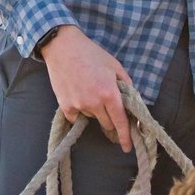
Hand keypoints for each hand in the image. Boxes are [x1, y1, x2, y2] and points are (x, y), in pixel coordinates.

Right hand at [40, 26, 131, 151]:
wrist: (63, 47)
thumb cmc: (91, 54)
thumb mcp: (115, 66)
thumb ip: (126, 85)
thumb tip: (131, 102)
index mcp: (109, 93)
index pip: (121, 121)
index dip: (126, 136)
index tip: (127, 147)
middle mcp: (94, 103)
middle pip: (107, 124)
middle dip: (112, 122)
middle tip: (110, 112)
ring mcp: (78, 106)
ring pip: (92, 118)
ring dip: (95, 111)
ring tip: (89, 91)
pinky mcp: (65, 107)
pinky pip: (77, 117)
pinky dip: (80, 111)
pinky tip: (78, 96)